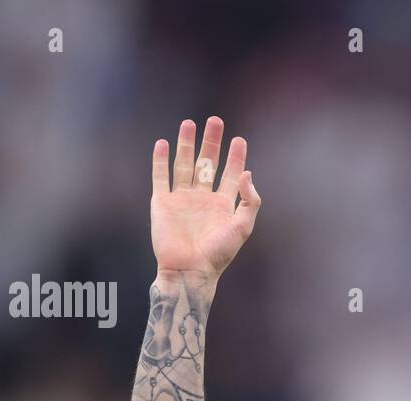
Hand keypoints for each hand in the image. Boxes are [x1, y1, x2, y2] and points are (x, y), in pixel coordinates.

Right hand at [151, 116, 260, 281]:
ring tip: (189, 123)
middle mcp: (202, 199)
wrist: (190, 269)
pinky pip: (161, 177)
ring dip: (186, 144)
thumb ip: (249, 201)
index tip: (239, 140)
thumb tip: (247, 174)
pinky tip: (163, 144)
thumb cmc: (218, 254)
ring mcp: (181, 200)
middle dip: (211, 143)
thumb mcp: (243, 227)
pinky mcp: (162, 204)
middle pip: (207, 164)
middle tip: (215, 121)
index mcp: (223, 206)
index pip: (230, 175)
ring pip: (184, 165)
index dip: (235, 158)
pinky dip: (161, 161)